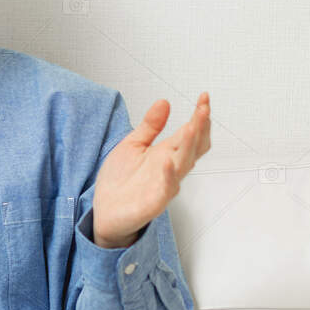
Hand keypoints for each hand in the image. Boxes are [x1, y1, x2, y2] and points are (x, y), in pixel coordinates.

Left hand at [92, 92, 211, 248]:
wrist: (105, 212)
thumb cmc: (119, 182)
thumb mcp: (132, 145)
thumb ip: (149, 126)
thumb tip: (164, 102)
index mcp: (166, 153)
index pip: (191, 132)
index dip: (200, 116)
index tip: (204, 98)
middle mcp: (170, 168)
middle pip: (194, 146)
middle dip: (201, 127)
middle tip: (203, 108)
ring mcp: (165, 185)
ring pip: (184, 164)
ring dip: (190, 145)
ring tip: (192, 126)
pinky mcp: (155, 202)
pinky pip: (166, 188)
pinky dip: (168, 176)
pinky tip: (167, 162)